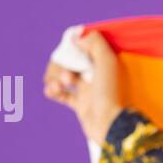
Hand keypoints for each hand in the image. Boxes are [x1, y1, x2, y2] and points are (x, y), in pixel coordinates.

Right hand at [43, 29, 125, 145]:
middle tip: (68, 77)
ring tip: (59, 86)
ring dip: (55, 77)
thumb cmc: (110, 93)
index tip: (70, 47)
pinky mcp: (80, 104)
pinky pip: (60, 93)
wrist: (109, 125)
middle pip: (71, 60)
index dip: (74, 45)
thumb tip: (77, 37)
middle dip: (62, 64)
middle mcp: (97, 73)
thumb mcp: (107, 61)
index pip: (85, 45)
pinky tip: (52, 91)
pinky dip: (52, 90)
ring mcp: (88, 89)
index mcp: (105, 62)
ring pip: (63, 74)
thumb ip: (95, 42)